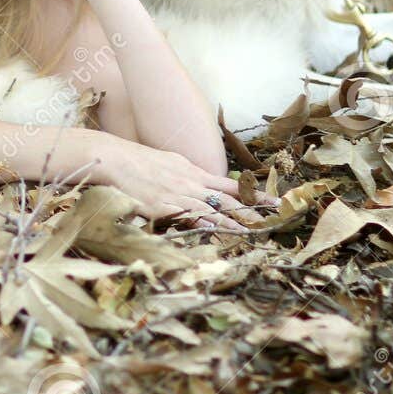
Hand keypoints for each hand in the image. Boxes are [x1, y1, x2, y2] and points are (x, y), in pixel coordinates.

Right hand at [89, 138, 275, 232]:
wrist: (116, 159)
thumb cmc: (140, 161)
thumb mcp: (171, 162)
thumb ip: (189, 174)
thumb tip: (203, 182)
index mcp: (194, 173)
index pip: (232, 186)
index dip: (255, 195)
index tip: (277, 202)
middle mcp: (191, 184)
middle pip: (228, 200)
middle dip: (252, 212)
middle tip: (274, 222)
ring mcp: (178, 197)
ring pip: (213, 212)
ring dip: (234, 223)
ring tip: (253, 233)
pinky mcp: (163, 208)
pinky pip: (187, 219)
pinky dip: (205, 227)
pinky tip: (218, 234)